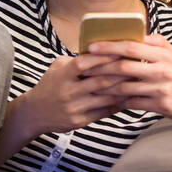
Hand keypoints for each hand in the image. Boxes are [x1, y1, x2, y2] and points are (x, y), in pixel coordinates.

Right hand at [18, 52, 135, 133]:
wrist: (35, 113)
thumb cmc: (50, 86)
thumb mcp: (56, 68)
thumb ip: (75, 60)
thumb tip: (99, 50)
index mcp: (62, 76)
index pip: (83, 64)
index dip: (102, 58)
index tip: (119, 52)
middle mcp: (68, 92)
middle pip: (99, 81)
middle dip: (120, 74)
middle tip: (136, 66)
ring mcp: (74, 108)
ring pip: (105, 98)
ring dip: (123, 90)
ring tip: (136, 82)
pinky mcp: (80, 121)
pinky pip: (104, 112)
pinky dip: (117, 105)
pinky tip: (128, 98)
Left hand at [85, 33, 171, 124]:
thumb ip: (157, 43)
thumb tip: (137, 32)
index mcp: (165, 54)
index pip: (131, 46)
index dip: (109, 46)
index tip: (91, 46)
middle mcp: (164, 69)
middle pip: (125, 66)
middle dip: (101, 66)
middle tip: (83, 67)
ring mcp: (162, 88)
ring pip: (125, 86)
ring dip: (105, 86)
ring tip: (90, 84)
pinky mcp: (161, 106)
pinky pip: (132, 103)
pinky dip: (118, 101)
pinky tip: (106, 100)